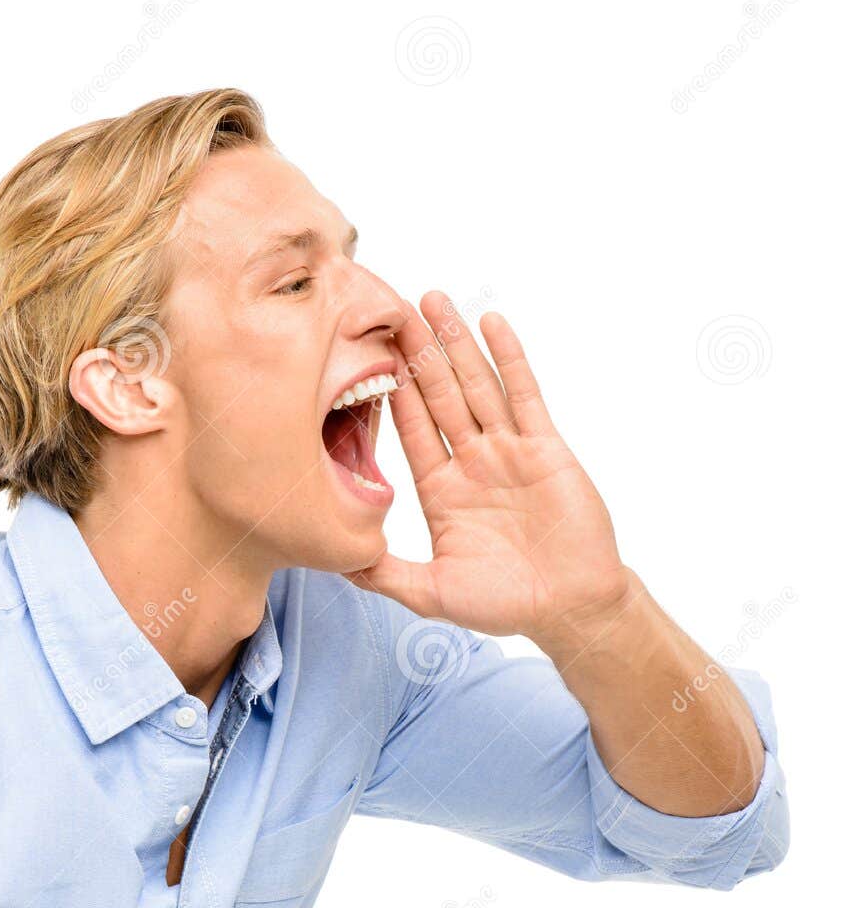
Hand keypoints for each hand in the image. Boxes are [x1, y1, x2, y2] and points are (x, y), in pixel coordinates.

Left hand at [349, 293, 628, 645]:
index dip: (392, 390)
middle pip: (439, 396)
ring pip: (476, 386)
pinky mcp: (545, 447)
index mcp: (442, 491)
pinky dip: (508, 359)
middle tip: (394, 307)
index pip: (411, 429)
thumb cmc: (504, 605)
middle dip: (417, 352)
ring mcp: (509, 451)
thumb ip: (384, 574)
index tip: (368, 353)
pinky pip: (523, 394)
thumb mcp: (430, 592)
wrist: (570, 608)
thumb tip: (338, 561)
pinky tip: (491, 324)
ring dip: (455, 343)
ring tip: (434, 300)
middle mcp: (472, 463)